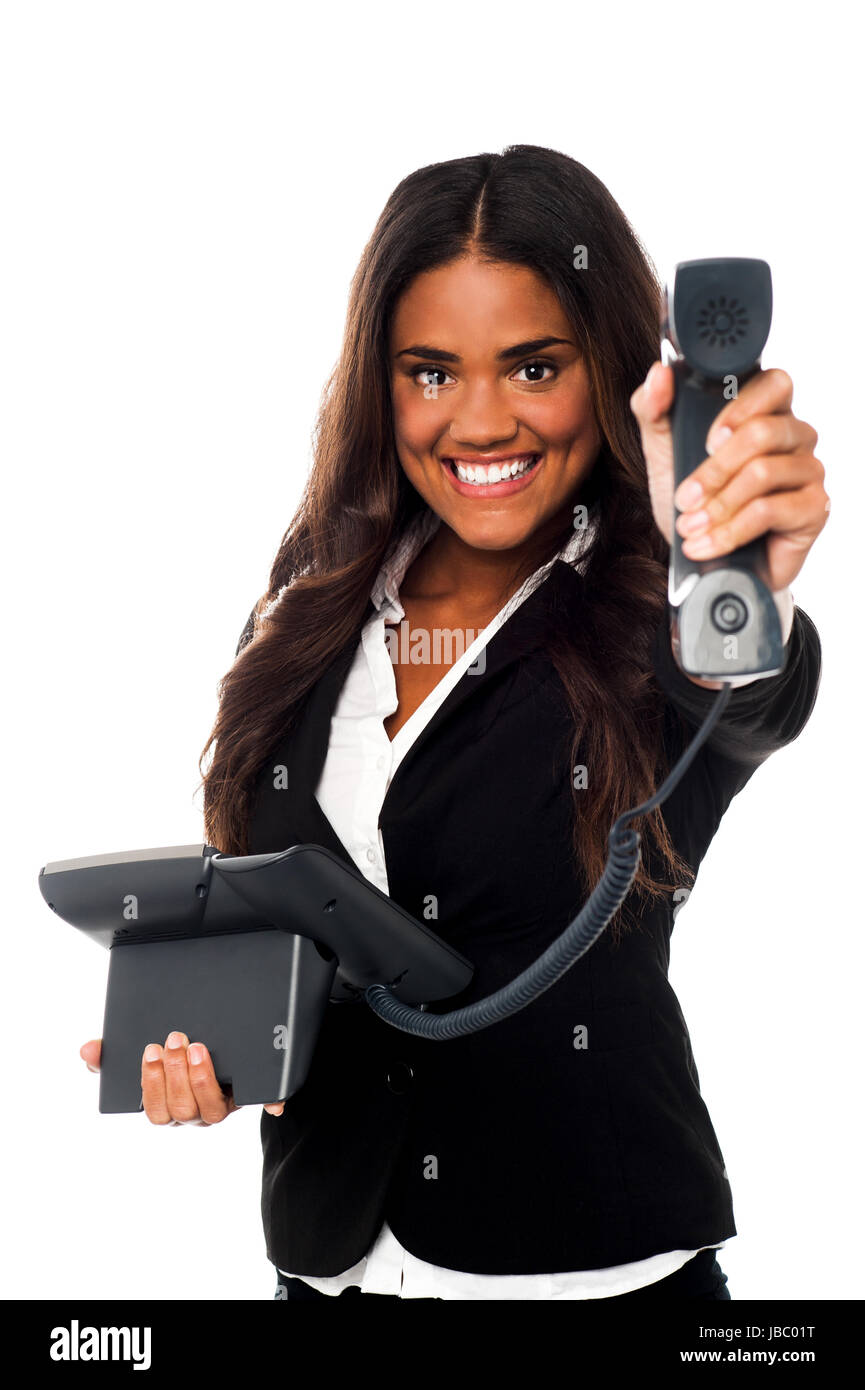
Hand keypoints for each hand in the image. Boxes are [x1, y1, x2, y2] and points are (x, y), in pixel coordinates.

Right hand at [79, 1035, 284, 1122]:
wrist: (219, 1056)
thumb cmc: (172, 1062)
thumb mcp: (144, 1058)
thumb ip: (112, 1057)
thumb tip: (88, 1050)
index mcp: (168, 1107)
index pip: (155, 1111)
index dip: (152, 1084)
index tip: (150, 1050)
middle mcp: (195, 1112)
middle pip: (183, 1109)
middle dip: (176, 1075)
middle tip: (175, 1040)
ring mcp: (223, 1105)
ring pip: (214, 1110)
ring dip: (204, 1079)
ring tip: (200, 1047)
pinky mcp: (250, 1094)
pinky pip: (262, 1102)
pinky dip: (269, 1102)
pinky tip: (271, 1100)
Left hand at [629, 363, 829, 591]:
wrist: (707, 561)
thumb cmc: (694, 502)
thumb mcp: (663, 452)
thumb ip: (654, 408)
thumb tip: (659, 374)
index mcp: (766, 410)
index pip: (773, 383)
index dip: (739, 408)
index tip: (706, 441)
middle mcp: (795, 435)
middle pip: (763, 432)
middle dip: (714, 471)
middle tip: (685, 499)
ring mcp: (809, 470)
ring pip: (764, 472)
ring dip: (718, 506)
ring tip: (691, 527)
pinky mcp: (815, 508)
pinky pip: (771, 510)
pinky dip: (731, 530)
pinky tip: (709, 543)